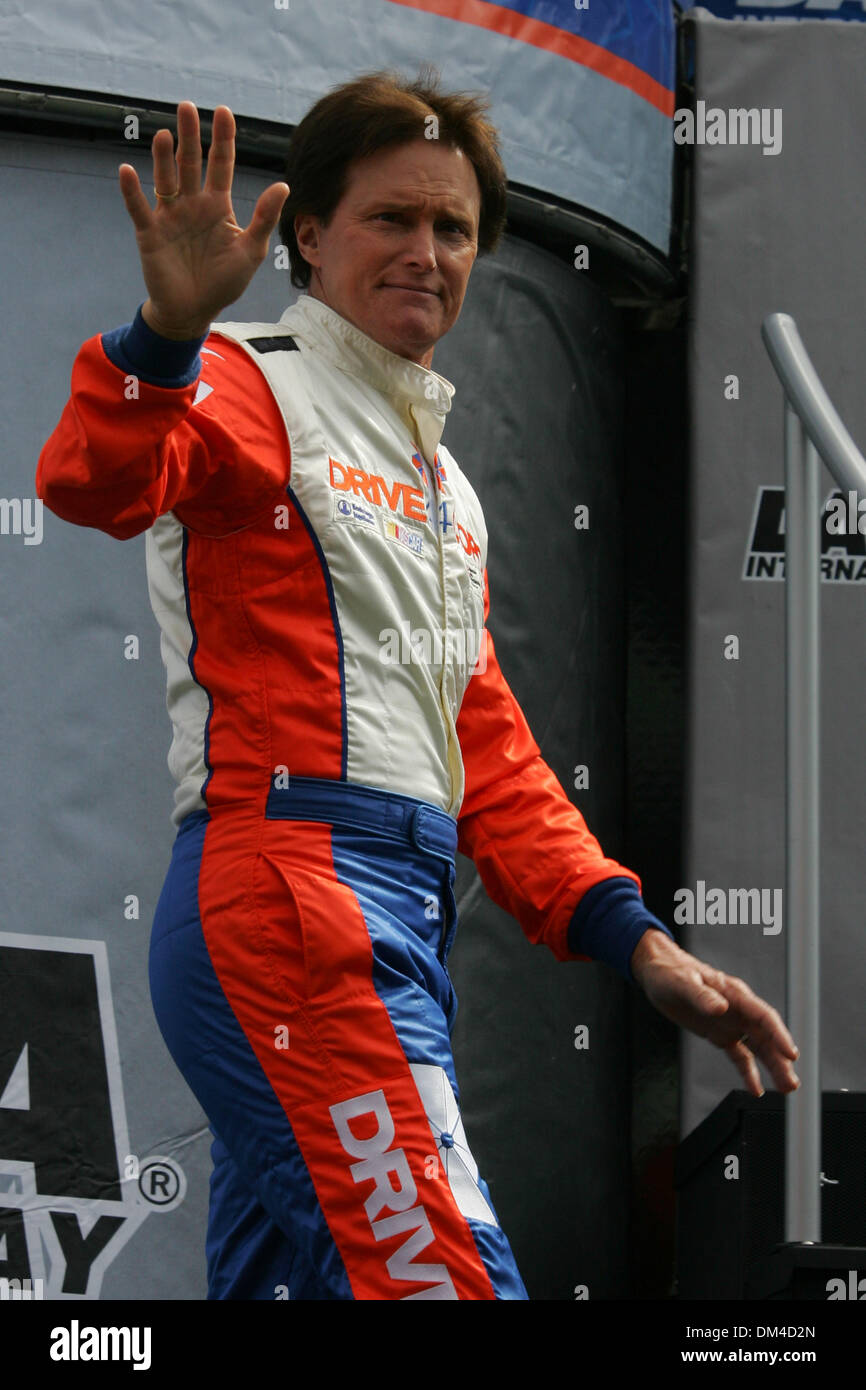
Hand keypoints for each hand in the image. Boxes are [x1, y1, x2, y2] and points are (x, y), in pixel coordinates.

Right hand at [118, 102, 288, 338]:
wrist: (193, 312)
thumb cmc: (223, 282)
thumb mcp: (251, 251)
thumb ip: (264, 219)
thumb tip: (283, 186)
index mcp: (217, 205)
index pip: (221, 164)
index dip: (222, 138)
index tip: (223, 111)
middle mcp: (192, 204)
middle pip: (190, 163)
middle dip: (189, 136)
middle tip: (186, 106)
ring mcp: (169, 216)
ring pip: (166, 179)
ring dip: (163, 158)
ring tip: (165, 135)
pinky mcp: (150, 233)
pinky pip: (140, 208)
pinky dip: (132, 191)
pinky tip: (128, 171)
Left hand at [630, 930, 799, 1096]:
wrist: (657, 971)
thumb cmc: (670, 971)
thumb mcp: (682, 982)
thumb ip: (702, 996)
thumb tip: (720, 1007)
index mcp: (734, 994)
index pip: (763, 1017)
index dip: (779, 1035)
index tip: (790, 1054)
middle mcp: (737, 1010)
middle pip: (766, 1037)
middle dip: (780, 1059)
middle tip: (791, 1083)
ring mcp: (730, 1023)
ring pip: (758, 1048)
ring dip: (772, 1067)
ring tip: (785, 1088)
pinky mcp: (719, 1034)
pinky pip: (739, 1056)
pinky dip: (748, 1072)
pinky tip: (755, 1088)